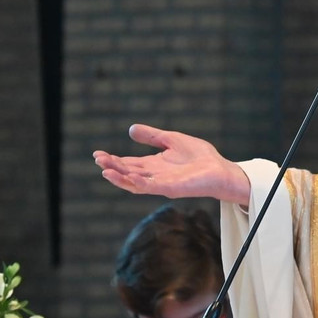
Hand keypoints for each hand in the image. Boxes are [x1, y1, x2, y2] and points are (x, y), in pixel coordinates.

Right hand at [94, 124, 250, 205]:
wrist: (220, 169)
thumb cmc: (200, 156)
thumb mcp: (172, 140)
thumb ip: (153, 136)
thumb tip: (130, 129)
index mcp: (153, 165)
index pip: (128, 164)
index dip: (113, 160)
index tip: (97, 154)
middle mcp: (154, 176)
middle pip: (128, 173)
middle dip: (112, 167)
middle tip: (97, 159)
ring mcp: (161, 184)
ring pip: (135, 183)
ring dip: (120, 177)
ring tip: (105, 170)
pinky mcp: (171, 189)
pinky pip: (151, 187)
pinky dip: (139, 183)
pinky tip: (128, 176)